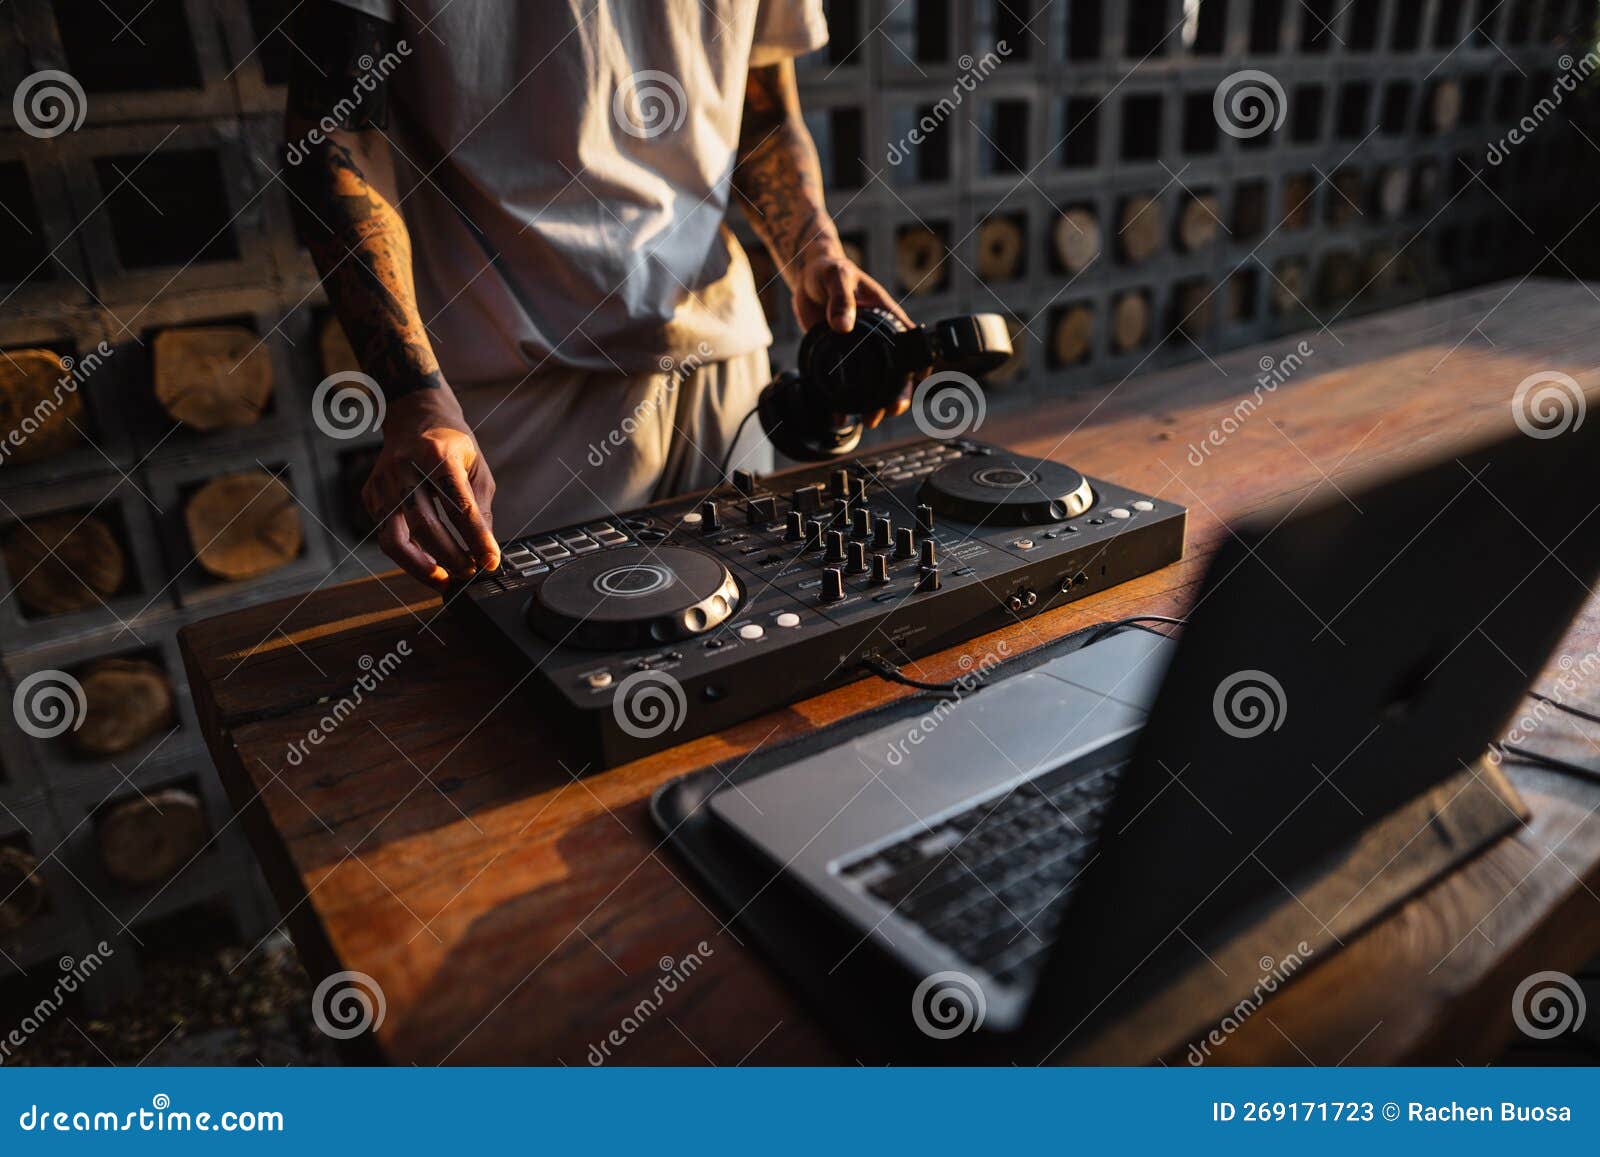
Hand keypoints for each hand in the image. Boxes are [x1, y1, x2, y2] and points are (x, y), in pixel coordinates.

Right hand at [361, 391, 498, 588]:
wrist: (413, 417)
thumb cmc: (450, 443)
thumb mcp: (475, 466)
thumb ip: (480, 507)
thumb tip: (485, 548)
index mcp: (438, 457)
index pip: (459, 508)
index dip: (477, 540)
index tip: (490, 562)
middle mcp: (405, 470)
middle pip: (425, 526)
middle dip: (451, 557)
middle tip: (468, 572)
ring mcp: (383, 483)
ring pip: (394, 539)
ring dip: (420, 567)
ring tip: (443, 579)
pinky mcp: (370, 494)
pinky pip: (386, 534)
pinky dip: (407, 554)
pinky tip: (427, 560)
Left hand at [791, 242, 916, 428]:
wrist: (807, 276)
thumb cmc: (828, 270)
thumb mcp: (837, 277)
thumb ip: (841, 299)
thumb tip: (843, 326)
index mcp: (885, 315)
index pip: (911, 342)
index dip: (919, 363)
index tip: (919, 380)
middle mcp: (876, 337)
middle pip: (895, 370)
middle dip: (898, 393)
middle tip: (891, 409)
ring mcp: (858, 350)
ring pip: (873, 382)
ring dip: (874, 404)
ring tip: (870, 420)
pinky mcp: (839, 357)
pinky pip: (845, 382)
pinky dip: (843, 402)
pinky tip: (841, 416)